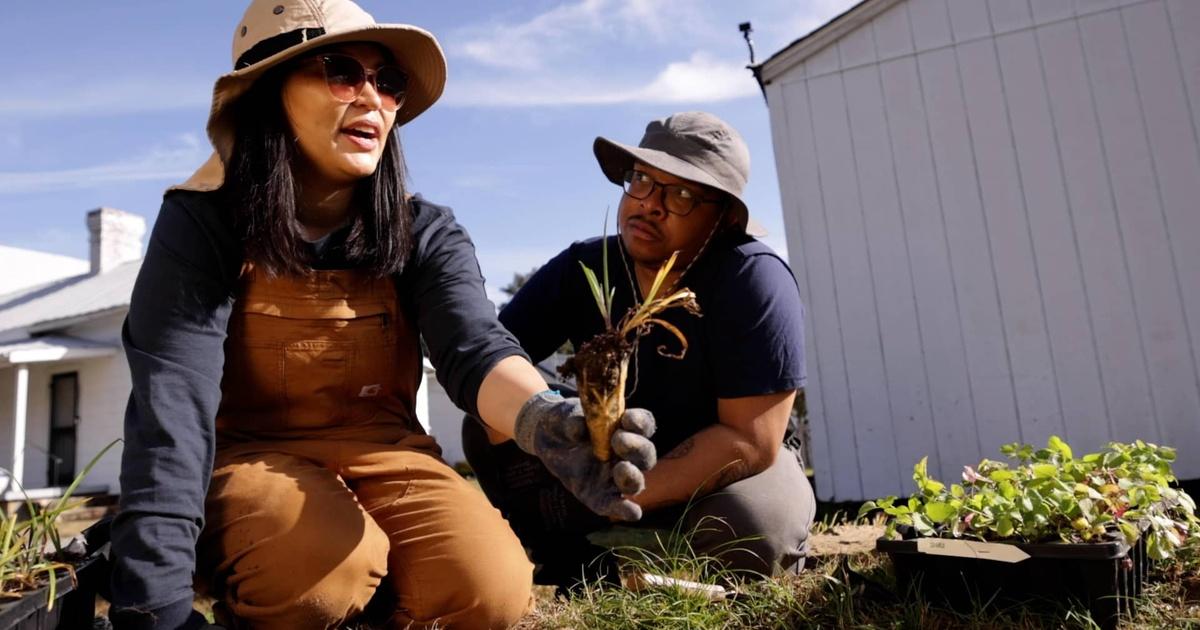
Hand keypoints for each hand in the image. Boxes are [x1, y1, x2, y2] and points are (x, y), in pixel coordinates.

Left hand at [513, 391, 656, 520]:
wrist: (546, 439)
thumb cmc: (562, 422)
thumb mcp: (562, 416)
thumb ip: (571, 422)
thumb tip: (579, 431)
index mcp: (624, 428)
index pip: (643, 425)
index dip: (640, 422)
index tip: (628, 418)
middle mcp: (626, 454)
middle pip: (645, 454)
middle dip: (636, 448)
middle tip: (619, 440)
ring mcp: (614, 476)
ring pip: (635, 481)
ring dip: (633, 476)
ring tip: (621, 468)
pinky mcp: (600, 496)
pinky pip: (616, 505)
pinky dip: (626, 510)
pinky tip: (632, 512)